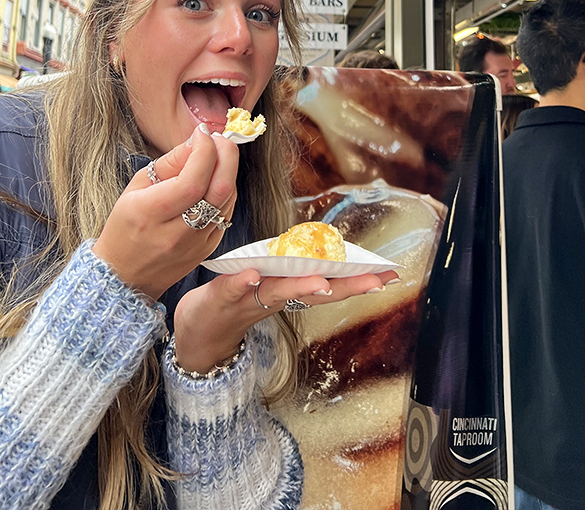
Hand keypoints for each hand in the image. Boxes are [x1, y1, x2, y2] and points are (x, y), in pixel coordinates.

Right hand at [92, 125, 237, 298]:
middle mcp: (176, 232)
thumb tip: (197, 141)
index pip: (192, 180)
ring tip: (216, 155)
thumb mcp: (136, 187)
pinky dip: (226, 190)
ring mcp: (196, 244)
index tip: (202, 133)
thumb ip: (169, 163)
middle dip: (226, 156)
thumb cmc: (126, 225)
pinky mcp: (208, 249)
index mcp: (151, 213)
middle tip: (218, 139)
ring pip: (227, 200)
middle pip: (218, 190)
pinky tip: (215, 179)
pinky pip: (226, 213)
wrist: (125, 274)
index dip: (204, 151)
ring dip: (228, 171)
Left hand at [172, 267, 399, 373]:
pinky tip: (251, 276)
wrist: (195, 335)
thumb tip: (324, 249)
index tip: (389, 273)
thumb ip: (293, 271)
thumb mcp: (268, 285)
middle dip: (345, 285)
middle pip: (313, 290)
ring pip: (277, 291)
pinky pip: (231, 290)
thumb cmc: (236, 302)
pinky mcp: (218, 298)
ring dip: (299, 286)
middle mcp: (273, 297)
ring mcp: (247, 299)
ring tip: (321, 280)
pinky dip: (241, 284)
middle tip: (376, 280)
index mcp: (289, 290)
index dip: (358, 279)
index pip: (328, 283)